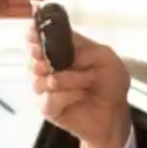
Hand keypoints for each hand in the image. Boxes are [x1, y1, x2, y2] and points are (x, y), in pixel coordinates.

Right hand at [28, 27, 132, 147]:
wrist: (114, 112)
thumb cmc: (110, 83)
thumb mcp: (105, 57)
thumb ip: (84, 48)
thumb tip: (64, 49)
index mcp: (59, 50)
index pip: (37, 37)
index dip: (33, 35)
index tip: (35, 34)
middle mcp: (47, 67)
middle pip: (32, 57)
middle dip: (45, 57)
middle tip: (59, 60)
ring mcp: (44, 88)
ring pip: (40, 78)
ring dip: (67, 78)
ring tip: (88, 80)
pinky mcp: (46, 107)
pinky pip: (48, 98)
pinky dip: (66, 95)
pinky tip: (79, 95)